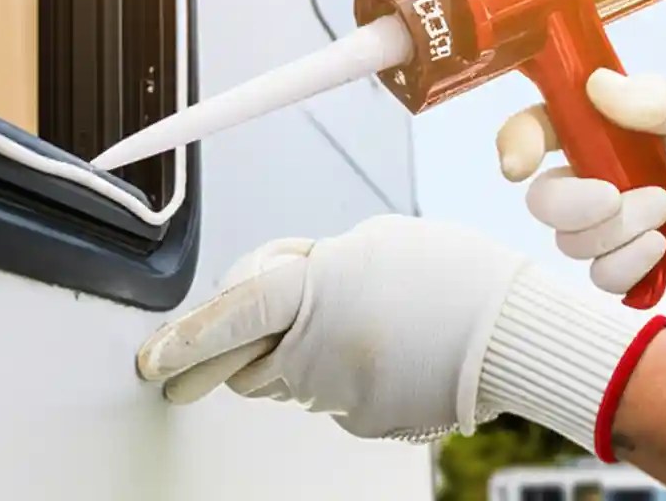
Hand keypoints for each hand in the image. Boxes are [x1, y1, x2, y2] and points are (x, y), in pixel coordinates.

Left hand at [136, 215, 660, 457]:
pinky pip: (326, 398)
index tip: (150, 362)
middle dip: (213, 363)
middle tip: (177, 373)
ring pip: (281, 382)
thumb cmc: (449, 276)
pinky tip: (370, 349)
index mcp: (311, 293)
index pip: (228, 318)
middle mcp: (316, 351)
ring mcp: (338, 393)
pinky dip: (333, 376)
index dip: (182, 341)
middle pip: (241, 365)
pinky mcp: (363, 421)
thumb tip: (274, 296)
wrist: (516, 332)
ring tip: (333, 328)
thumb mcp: (363, 245)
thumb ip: (305, 271)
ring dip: (283, 360)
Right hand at [496, 69, 665, 293]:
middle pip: (542, 198)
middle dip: (572, 204)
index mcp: (601, 132)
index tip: (521, 164)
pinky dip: (628, 264)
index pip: (535, 129)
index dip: (515, 144)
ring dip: (617, 231)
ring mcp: (606, 223)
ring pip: (570, 241)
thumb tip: (599, 86)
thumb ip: (655, 97)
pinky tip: (661, 249)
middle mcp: (594, 176)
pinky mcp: (624, 263)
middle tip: (613, 196)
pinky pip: (599, 275)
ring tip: (665, 213)